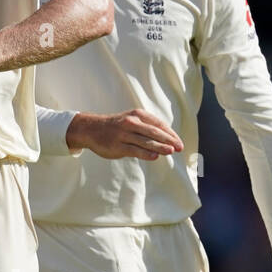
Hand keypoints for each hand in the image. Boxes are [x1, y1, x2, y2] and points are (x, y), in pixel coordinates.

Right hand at [66, 109, 183, 159]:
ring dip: (160, 146)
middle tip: (180, 148)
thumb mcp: (131, 121)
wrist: (91, 129)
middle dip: (169, 140)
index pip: (159, 125)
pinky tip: (155, 156)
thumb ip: (147, 128)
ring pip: (145, 141)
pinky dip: (146, 153)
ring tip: (171, 151)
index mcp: (137, 115)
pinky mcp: (117, 146)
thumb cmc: (116, 126)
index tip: (179, 143)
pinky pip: (134, 150)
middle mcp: (131, 123)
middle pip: (154, 132)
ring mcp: (123, 134)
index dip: (171, 134)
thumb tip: (168, 141)